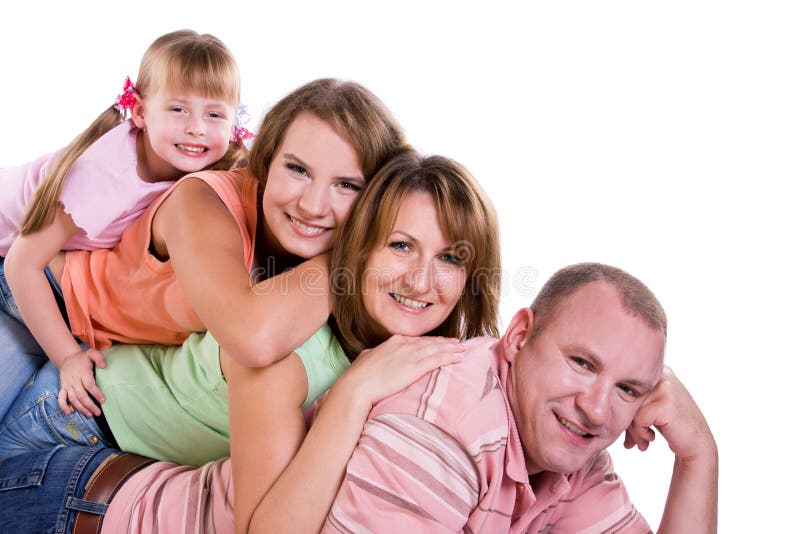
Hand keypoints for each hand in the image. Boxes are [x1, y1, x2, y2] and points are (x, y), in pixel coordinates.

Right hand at [57, 348, 106, 416]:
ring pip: (73, 399)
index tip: (103, 400)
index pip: (89, 385)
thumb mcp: (92, 353)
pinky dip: (63, 406)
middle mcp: (74, 381)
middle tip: (98, 412)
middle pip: (81, 395)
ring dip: (81, 408)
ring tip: (90, 415)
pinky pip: (61, 398)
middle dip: (90, 405)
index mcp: (83, 373)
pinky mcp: (63, 388)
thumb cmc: (83, 358)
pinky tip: (69, 413)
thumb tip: (104, 366)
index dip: (96, 393)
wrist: (67, 358)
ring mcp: (68, 385)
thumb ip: (99, 357)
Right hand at [337, 335, 464, 408]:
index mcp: (393, 341)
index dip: (431, 341)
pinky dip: (449, 357)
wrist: (357, 386)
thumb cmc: (358, 375)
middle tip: (457, 343)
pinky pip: (437, 360)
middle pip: (430, 342)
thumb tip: (377, 354)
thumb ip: (378, 354)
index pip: (418, 340)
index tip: (440, 342)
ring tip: (462, 350)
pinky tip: (458, 358)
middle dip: (445, 343)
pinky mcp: (414, 368)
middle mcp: (404, 344)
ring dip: (451, 349)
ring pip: (437, 349)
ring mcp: (410, 355)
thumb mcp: (368, 358)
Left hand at [624, 366, 715, 461]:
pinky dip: (641, 432)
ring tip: (641, 441)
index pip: (626, 385)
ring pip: (632, 408)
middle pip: (628, 395)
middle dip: (627, 420)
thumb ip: (632, 397)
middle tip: (631, 439)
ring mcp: (666, 388)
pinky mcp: (667, 404)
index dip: (623, 407)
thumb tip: (597, 401)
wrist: (696, 445)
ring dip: (634, 429)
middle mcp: (663, 374)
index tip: (628, 426)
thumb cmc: (669, 426)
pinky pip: (640, 418)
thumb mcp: (649, 405)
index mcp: (658, 370)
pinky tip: (650, 440)